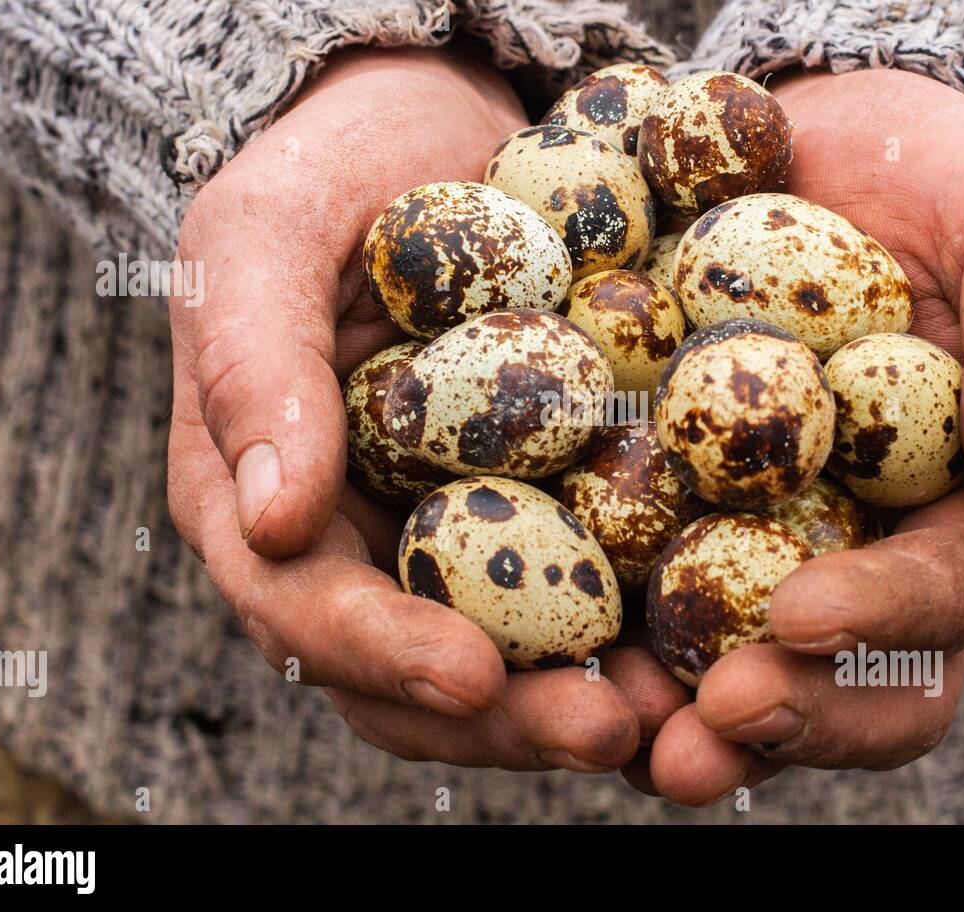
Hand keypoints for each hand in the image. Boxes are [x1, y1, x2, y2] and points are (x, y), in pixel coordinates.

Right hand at [167, 46, 683, 772]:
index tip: (473, 675)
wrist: (432, 133)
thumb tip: (270, 520)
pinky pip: (587, 578)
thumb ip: (254, 369)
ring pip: (508, 652)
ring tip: (679, 708)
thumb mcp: (265, 240)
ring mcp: (456, 530)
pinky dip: (640, 622)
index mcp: (266, 501)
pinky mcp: (544, 502)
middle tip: (605, 726)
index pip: (307, 612)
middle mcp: (360, 542)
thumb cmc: (330, 176)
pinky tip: (708, 634)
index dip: (384, 655)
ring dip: (584, 694)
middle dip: (506, 716)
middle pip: (415, 672)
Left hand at [644, 68, 963, 803]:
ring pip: (726, 665)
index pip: (949, 594)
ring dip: (670, 715)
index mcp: (962, 508)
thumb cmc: (932, 175)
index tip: (803, 618)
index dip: (885, 620)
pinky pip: (622, 587)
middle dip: (780, 718)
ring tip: (608, 731)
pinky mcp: (655, 509)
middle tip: (701, 737)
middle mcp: (859, 551)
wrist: (803, 140)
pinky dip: (585, 631)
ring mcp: (752, 539)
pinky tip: (524, 653)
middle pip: (839, 677)